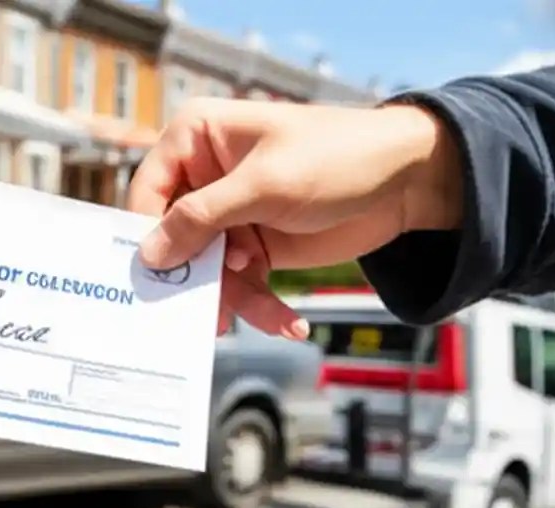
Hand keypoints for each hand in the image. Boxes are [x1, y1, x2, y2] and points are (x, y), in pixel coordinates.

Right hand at [127, 98, 463, 337]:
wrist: (408, 180)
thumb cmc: (338, 156)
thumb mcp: (264, 185)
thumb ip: (201, 217)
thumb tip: (149, 253)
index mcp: (195, 138)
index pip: (147, 191)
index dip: (147, 234)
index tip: (157, 274)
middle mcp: (203, 176)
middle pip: (172, 238)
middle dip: (196, 277)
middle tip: (209, 314)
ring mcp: (228, 214)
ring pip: (206, 269)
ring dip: (235, 298)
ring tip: (271, 316)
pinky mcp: (252, 245)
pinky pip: (238, 283)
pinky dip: (260, 305)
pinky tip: (287, 321)